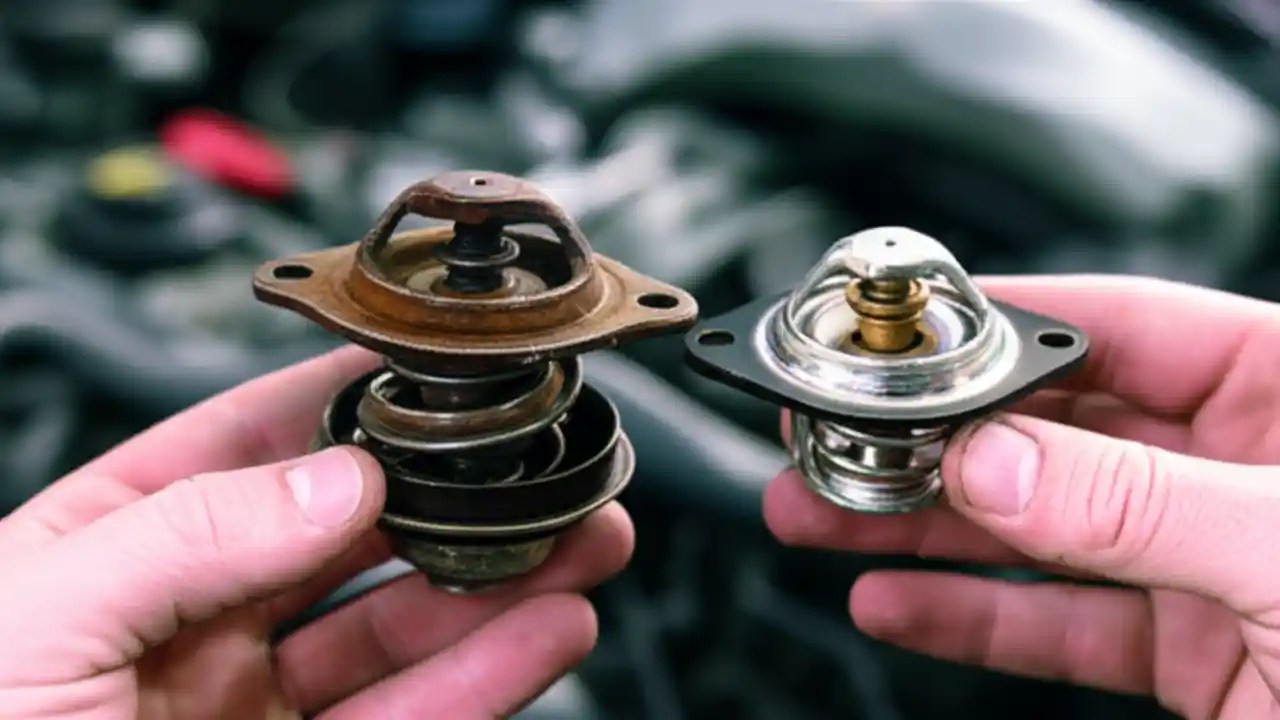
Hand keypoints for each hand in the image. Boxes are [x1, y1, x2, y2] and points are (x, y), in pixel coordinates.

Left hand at [0, 347, 632, 718]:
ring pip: (403, 629)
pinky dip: (491, 674)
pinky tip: (545, 630)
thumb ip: (189, 533)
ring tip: (579, 538)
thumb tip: (335, 479)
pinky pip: (415, 718)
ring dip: (500, 583)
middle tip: (533, 463)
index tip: (427, 370)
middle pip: (351, 536)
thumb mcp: (39, 617)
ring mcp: (250, 706)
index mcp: (109, 551)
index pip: (244, 445)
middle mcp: (190, 623)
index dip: (341, 401)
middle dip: (453, 495)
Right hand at [765, 276, 1279, 718]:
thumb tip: (1000, 460)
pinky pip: (1055, 625)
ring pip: (1034, 528)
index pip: (1121, 324)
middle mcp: (1240, 469)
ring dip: (921, 527)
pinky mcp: (1191, 654)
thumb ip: (1140, 501)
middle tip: (837, 438)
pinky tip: (894, 601)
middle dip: (931, 439)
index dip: (1004, 324)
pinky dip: (968, 619)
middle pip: (1051, 428)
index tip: (905, 335)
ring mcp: (1208, 562)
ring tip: (823, 513)